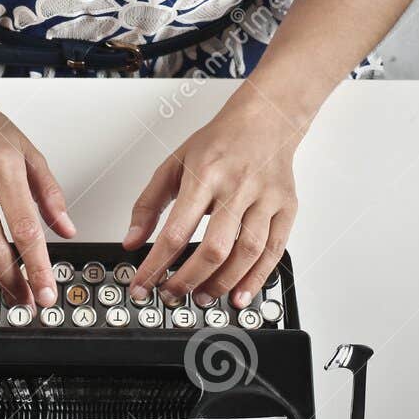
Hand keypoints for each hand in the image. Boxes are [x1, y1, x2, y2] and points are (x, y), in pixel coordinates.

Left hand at [122, 91, 305, 308]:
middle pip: (214, 247)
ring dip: (222, 284)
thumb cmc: (219, 143)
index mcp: (204, 174)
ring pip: (246, 252)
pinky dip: (256, 278)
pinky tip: (239, 295)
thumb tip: (131, 242)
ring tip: (201, 299)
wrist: (265, 119)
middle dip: (189, 280)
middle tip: (171, 295)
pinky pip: (274, 251)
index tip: (142, 285)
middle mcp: (237, 186)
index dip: (157, 264)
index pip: (176, 230)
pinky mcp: (286, 207)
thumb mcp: (174, 164)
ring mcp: (265, 198)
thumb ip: (149, 203)